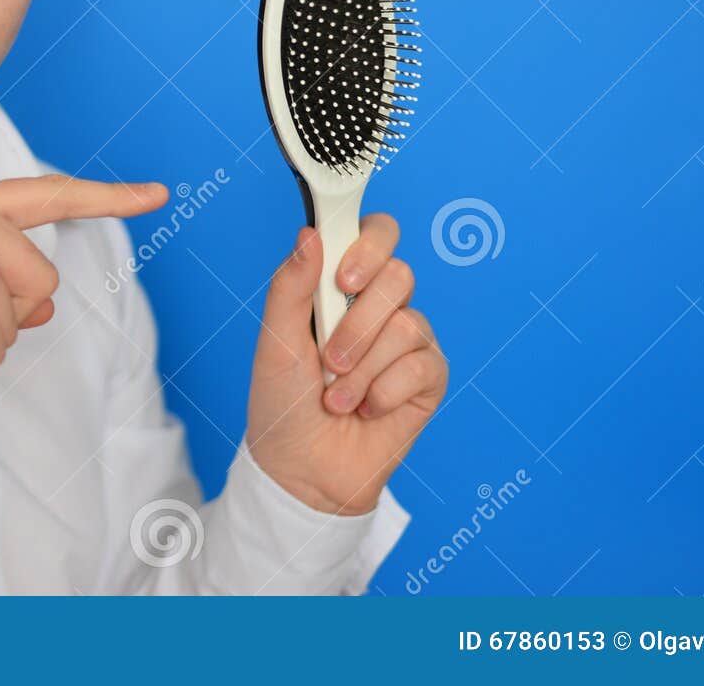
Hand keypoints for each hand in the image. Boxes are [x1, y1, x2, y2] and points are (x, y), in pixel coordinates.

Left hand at [243, 216, 446, 515]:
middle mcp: (379, 306)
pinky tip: (367, 409)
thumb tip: (308, 234)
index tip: (343, 278)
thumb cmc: (283, 402)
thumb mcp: (274, 341)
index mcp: (341, 285)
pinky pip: (423, 365)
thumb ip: (290, 286)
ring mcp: (408, 341)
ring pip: (409, 324)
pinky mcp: (429, 379)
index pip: (376, 234)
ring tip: (336, 395)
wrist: (302, 469)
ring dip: (364, 367)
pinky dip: (385, 391)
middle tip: (330, 356)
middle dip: (360, 322)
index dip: (369, 244)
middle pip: (400, 274)